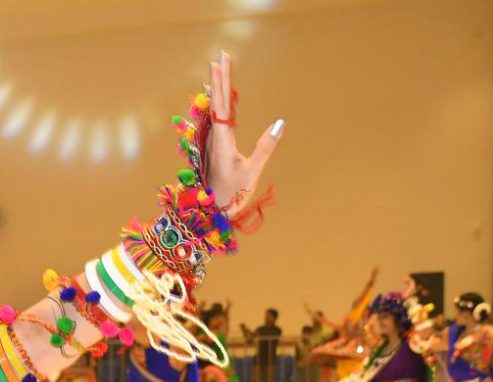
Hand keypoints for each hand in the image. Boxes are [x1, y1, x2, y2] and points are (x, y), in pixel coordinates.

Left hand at [205, 52, 282, 217]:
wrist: (210, 214)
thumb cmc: (231, 195)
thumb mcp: (253, 171)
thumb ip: (266, 146)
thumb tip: (281, 122)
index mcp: (221, 140)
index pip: (222, 104)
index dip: (222, 81)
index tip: (222, 62)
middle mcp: (213, 138)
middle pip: (216, 102)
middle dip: (219, 78)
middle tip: (221, 56)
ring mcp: (210, 144)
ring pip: (213, 110)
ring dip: (216, 90)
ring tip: (216, 71)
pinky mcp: (212, 150)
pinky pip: (214, 121)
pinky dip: (216, 105)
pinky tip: (215, 102)